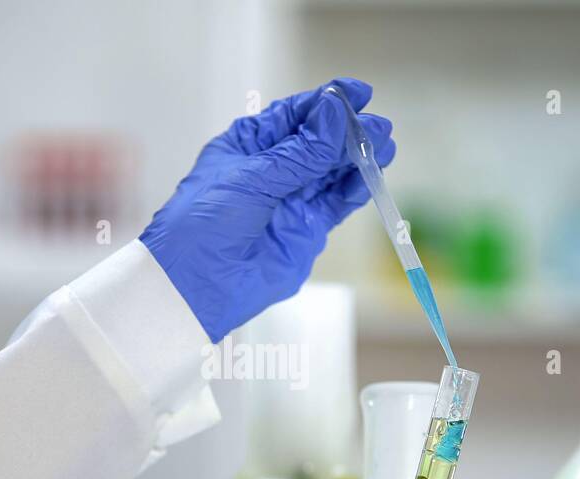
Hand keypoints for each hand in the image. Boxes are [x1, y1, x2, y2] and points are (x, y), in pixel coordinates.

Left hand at [140, 78, 394, 341]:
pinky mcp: (306, 231)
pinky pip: (336, 204)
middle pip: (319, 142)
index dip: (327, 103)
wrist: (195, 285)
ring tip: (383, 145)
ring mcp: (290, 201)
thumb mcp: (252, 177)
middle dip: (348, 132)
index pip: (294, 115)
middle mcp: (272, 170)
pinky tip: (371, 175)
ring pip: (332, 172)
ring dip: (357, 158)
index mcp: (248, 145)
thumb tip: (335, 113)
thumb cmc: (204, 223)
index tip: (359, 93)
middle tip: (377, 127)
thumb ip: (301, 152)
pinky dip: (355, 190)